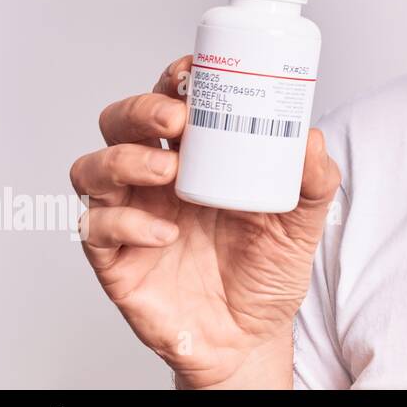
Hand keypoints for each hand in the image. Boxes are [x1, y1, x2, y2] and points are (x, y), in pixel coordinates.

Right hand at [71, 55, 340, 387]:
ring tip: (168, 171)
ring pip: (92, 168)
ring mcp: (131, 215)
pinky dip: (125, 222)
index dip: (172, 79)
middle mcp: (156, 179)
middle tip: (176, 118)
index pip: (170, 101)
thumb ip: (315, 180)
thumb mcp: (305, 220)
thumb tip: (310, 136)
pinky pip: (96, 229)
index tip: (192, 70)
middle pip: (119, 123)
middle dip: (140, 109)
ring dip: (124, 159)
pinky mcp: (115, 259)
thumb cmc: (267, 269)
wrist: (251, 335)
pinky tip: (164, 232)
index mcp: (197, 156)